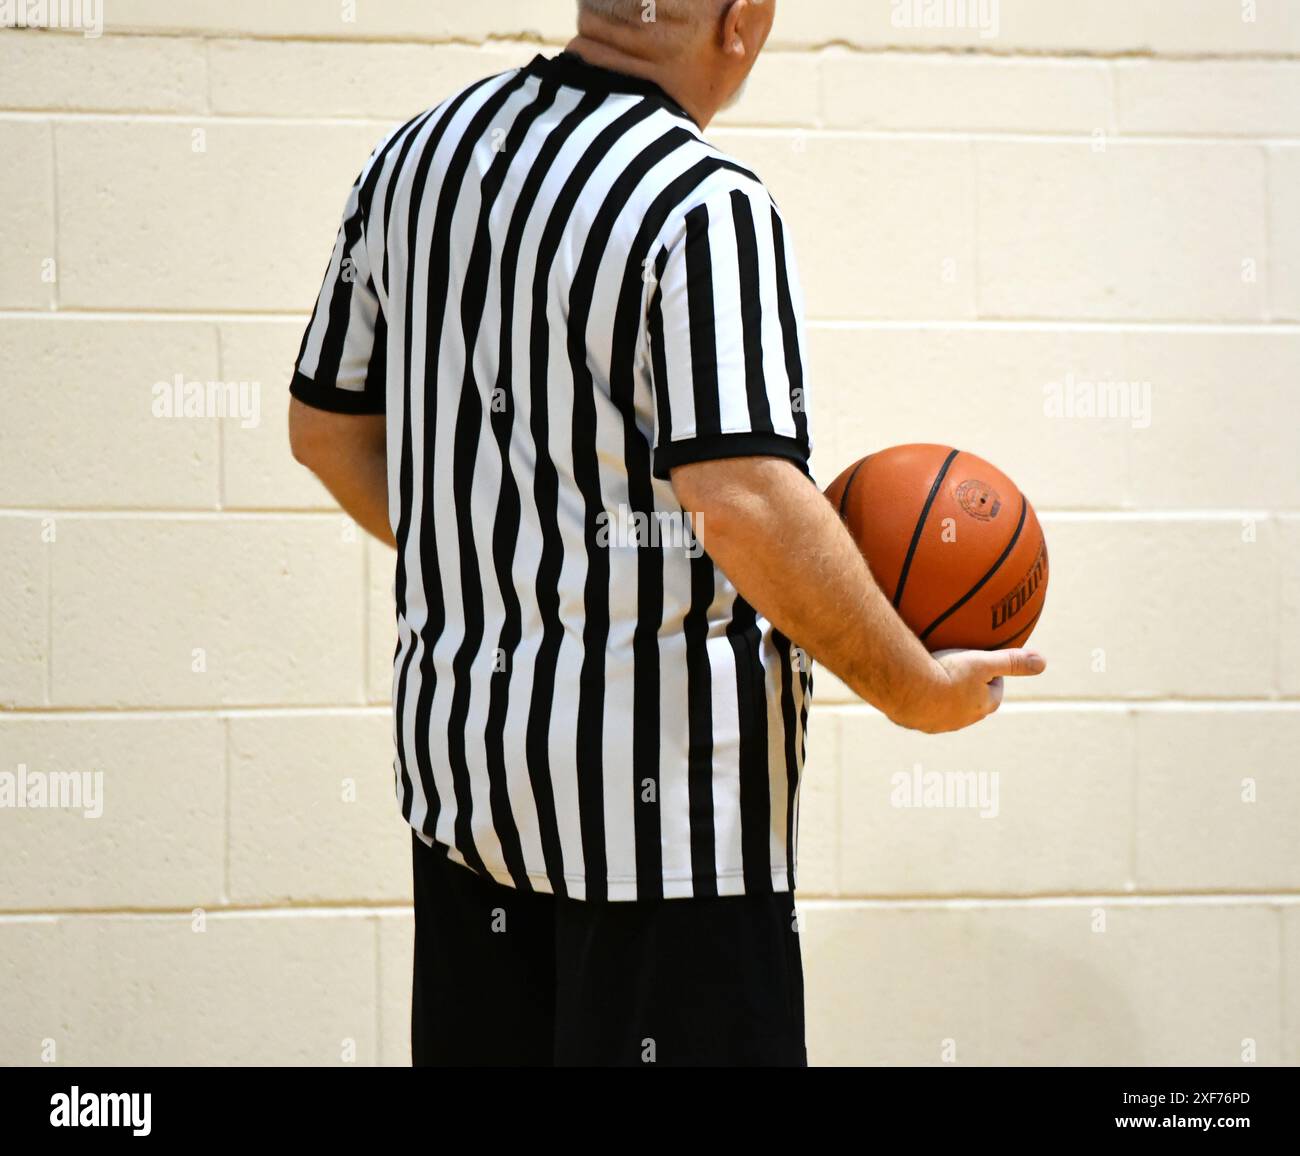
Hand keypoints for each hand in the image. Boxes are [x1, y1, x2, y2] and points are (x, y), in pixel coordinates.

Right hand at [896, 648, 1047, 734]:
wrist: (907, 689)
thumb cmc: (948, 674)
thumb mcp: (983, 661)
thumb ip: (1011, 662)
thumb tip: (1042, 662)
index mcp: (984, 705)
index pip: (996, 691)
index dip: (993, 676)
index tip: (986, 663)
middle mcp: (963, 719)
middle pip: (972, 702)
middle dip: (970, 688)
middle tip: (960, 667)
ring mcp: (938, 724)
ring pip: (946, 708)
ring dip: (944, 695)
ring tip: (934, 675)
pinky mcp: (915, 722)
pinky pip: (921, 709)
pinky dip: (921, 698)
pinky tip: (913, 684)